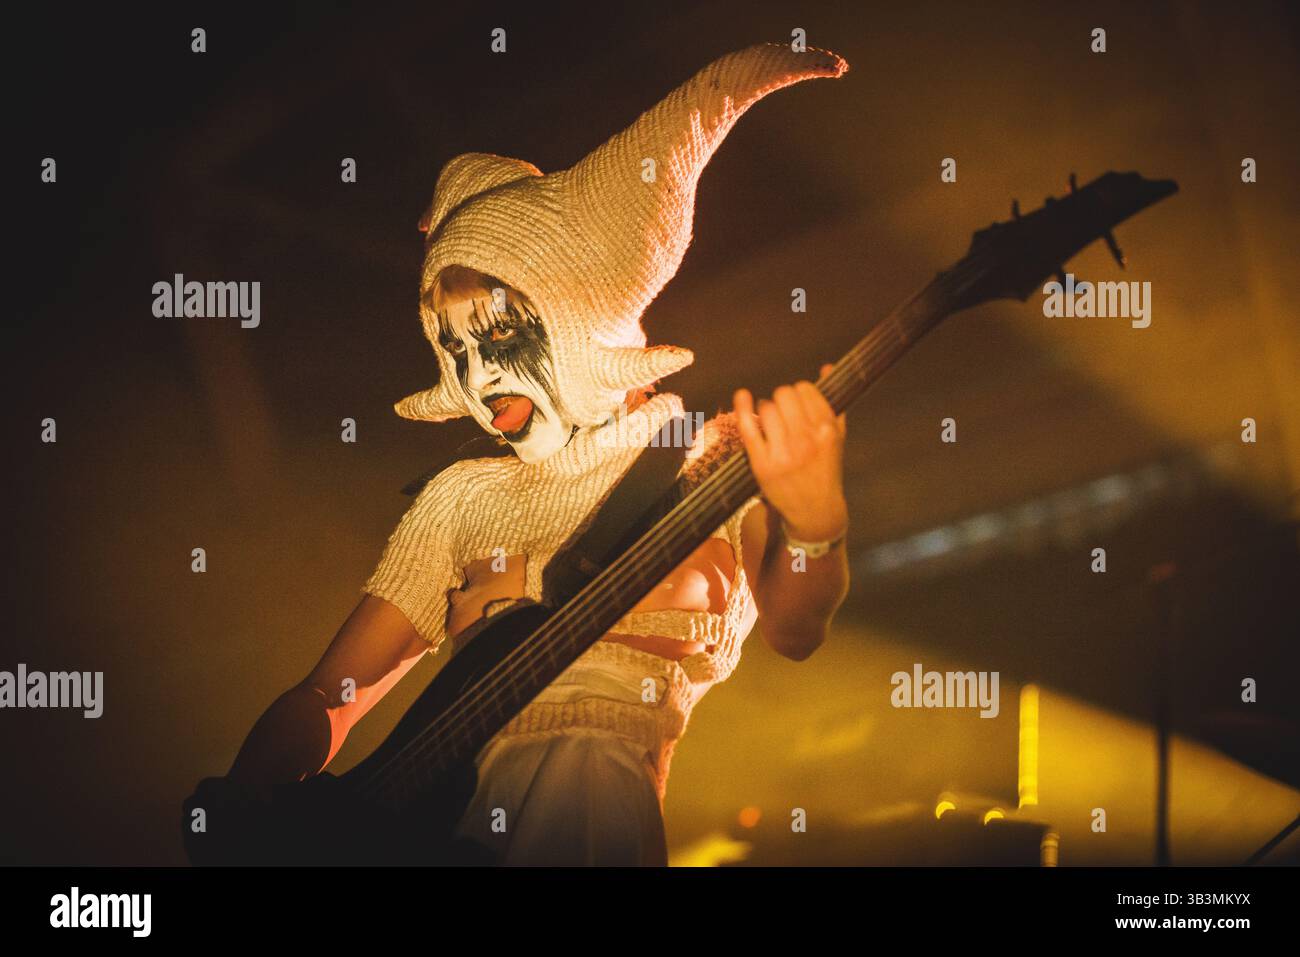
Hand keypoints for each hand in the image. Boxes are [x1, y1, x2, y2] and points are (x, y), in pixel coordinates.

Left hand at [733, 363, 848, 542]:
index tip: (797, 402)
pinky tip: (742, 395)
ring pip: (767, 408)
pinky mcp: (762, 464)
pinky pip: (748, 426)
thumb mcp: (836, 438)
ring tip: (774, 426)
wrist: (815, 511)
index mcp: (827, 430)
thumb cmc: (825, 470)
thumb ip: (832, 402)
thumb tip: (826, 367)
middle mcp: (806, 440)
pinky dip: (743, 407)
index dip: (799, 393)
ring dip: (768, 411)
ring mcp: (783, 453)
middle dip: (782, 400)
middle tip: (784, 415)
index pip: (805, 390)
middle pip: (784, 395)